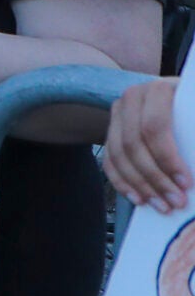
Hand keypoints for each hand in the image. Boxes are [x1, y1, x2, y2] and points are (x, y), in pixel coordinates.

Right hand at [102, 77, 188, 211]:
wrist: (187, 101)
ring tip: (162, 206)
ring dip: (140, 185)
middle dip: (154, 178)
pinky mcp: (112, 132)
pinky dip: (122, 183)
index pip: (154, 127)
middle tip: (175, 202)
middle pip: (133, 143)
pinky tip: (139, 199)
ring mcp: (118, 115)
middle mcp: (131, 98)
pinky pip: (109, 162)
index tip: (186, 184)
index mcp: (157, 88)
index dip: (168, 158)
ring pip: (118, 155)